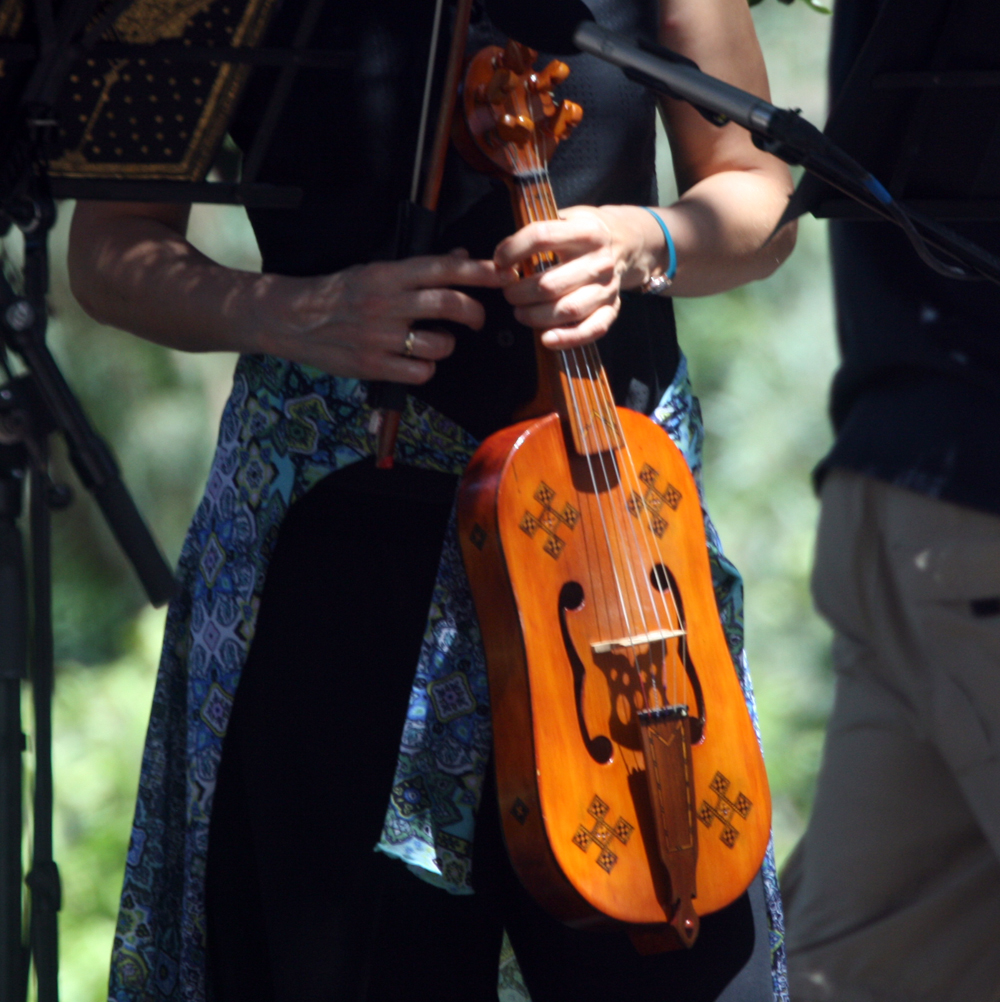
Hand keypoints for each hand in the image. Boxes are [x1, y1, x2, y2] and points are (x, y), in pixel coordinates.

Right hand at [260, 248, 500, 381]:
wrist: (291, 319)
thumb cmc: (336, 293)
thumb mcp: (374, 270)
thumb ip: (417, 269)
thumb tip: (459, 256)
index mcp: (387, 275)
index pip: (443, 269)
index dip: (478, 272)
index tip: (501, 275)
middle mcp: (387, 303)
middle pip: (449, 305)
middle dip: (475, 313)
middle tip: (478, 319)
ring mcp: (381, 337)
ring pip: (439, 343)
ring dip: (449, 344)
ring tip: (440, 342)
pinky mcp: (374, 365)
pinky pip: (420, 371)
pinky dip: (427, 368)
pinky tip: (418, 362)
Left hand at [493, 206, 630, 349]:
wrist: (624, 242)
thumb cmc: (579, 235)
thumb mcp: (561, 221)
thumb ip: (528, 238)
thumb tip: (494, 265)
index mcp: (587, 231)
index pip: (542, 237)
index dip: (513, 251)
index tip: (500, 262)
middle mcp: (601, 260)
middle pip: (550, 284)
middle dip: (519, 293)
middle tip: (509, 293)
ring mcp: (608, 287)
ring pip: (567, 310)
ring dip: (535, 316)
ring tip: (521, 312)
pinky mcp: (612, 308)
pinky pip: (591, 330)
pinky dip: (567, 338)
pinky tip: (546, 339)